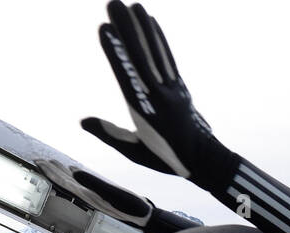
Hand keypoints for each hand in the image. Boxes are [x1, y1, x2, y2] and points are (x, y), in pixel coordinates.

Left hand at [35, 158, 153, 226]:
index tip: (38, 162)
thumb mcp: (115, 193)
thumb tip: (73, 171)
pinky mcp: (102, 197)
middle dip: (52, 172)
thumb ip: (94, 182)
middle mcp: (89, 198)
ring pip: (72, 184)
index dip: (50, 172)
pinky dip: (74, 177)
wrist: (147, 218)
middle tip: (39, 161)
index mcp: (89, 196)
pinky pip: (82, 185)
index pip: (64, 182)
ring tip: (52, 164)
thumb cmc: (134, 207)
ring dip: (61, 174)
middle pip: (65, 183)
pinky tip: (73, 172)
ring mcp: (94, 198)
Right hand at [82, 2, 232, 185]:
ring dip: (145, 28)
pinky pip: (169, 59)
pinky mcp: (180, 86)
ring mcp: (172, 88)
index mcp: (145, 110)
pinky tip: (152, 23)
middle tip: (113, 3)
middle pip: (141, 57)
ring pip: (157, 53)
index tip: (105, 28)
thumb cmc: (166, 159)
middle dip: (128, 29)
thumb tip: (84, 121)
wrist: (205, 160)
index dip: (116, 51)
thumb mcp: (135, 153)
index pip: (127, 75)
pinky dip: (160, 40)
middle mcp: (159, 95)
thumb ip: (110, 135)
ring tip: (134, 5)